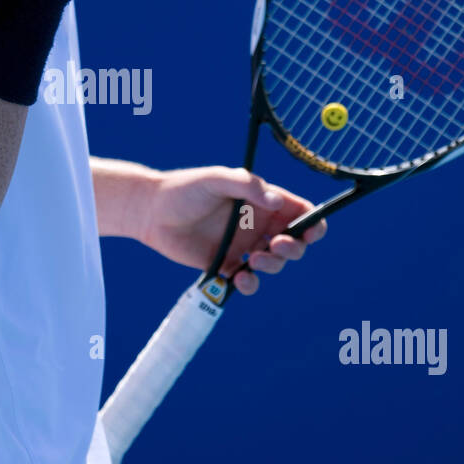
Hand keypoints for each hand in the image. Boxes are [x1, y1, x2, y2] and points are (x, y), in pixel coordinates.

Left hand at [138, 164, 326, 295]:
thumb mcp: (215, 179)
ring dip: (273, 266)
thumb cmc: (183, 189)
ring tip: (253, 261)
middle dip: (294, 248)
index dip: (313, 223)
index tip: (310, 232)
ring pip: (274, 264)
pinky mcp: (224, 266)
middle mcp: (256, 225)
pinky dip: (249, 284)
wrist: (150, 211)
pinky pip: (246, 281)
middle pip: (294, 242)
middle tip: (276, 246)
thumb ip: (246, 185)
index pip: (299, 213)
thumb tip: (277, 201)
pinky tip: (240, 279)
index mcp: (261, 201)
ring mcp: (242, 247)